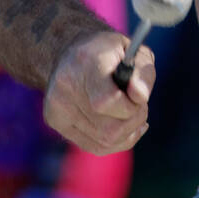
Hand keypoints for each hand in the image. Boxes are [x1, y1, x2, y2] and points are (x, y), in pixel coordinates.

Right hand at [44, 31, 154, 154]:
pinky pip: (94, 146)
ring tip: (130, 113)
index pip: (106, 102)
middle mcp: (65, 84)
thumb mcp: (135, 53)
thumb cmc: (110, 52)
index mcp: (85, 61)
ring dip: (127, 132)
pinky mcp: (54, 120)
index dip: (131, 108)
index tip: (139, 98)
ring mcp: (56, 105)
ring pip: (104, 141)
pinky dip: (116, 141)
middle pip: (109, 129)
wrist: (71, 51)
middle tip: (138, 106)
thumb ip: (144, 74)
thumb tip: (140, 97)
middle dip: (134, 121)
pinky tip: (122, 126)